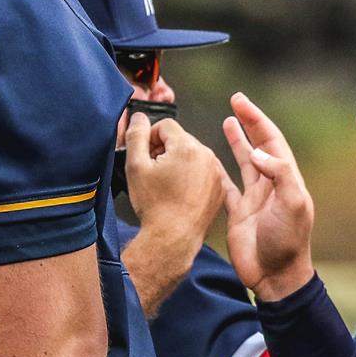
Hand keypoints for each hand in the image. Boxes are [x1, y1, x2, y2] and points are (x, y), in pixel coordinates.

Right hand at [125, 113, 228, 251]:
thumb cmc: (155, 206)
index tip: (145, 154)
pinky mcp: (219, 189)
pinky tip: (178, 193)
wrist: (173, 238)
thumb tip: (139, 118)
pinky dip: (191, 177)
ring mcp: (216, 174)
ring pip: (193, 156)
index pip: (166, 125)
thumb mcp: (136, 166)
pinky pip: (203, 173)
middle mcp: (207, 157)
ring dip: (177, 163)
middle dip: (164, 149)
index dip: (150, 137)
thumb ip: (136, 136)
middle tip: (153, 170)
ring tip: (165, 183)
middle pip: (181, 140)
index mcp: (188, 147)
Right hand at [223, 92, 317, 301]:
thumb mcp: (293, 204)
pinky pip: (227, 186)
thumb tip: (258, 151)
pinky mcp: (239, 214)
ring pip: (245, 162)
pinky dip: (218, 171)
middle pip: (259, 146)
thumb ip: (279, 174)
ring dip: (237, 142)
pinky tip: (209, 160)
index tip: (241, 102)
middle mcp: (271, 186)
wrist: (275, 276)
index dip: (257, 120)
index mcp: (286, 179)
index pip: (272, 141)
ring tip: (228, 122)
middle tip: (236, 102)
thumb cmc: (287, 242)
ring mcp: (255, 199)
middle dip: (248, 124)